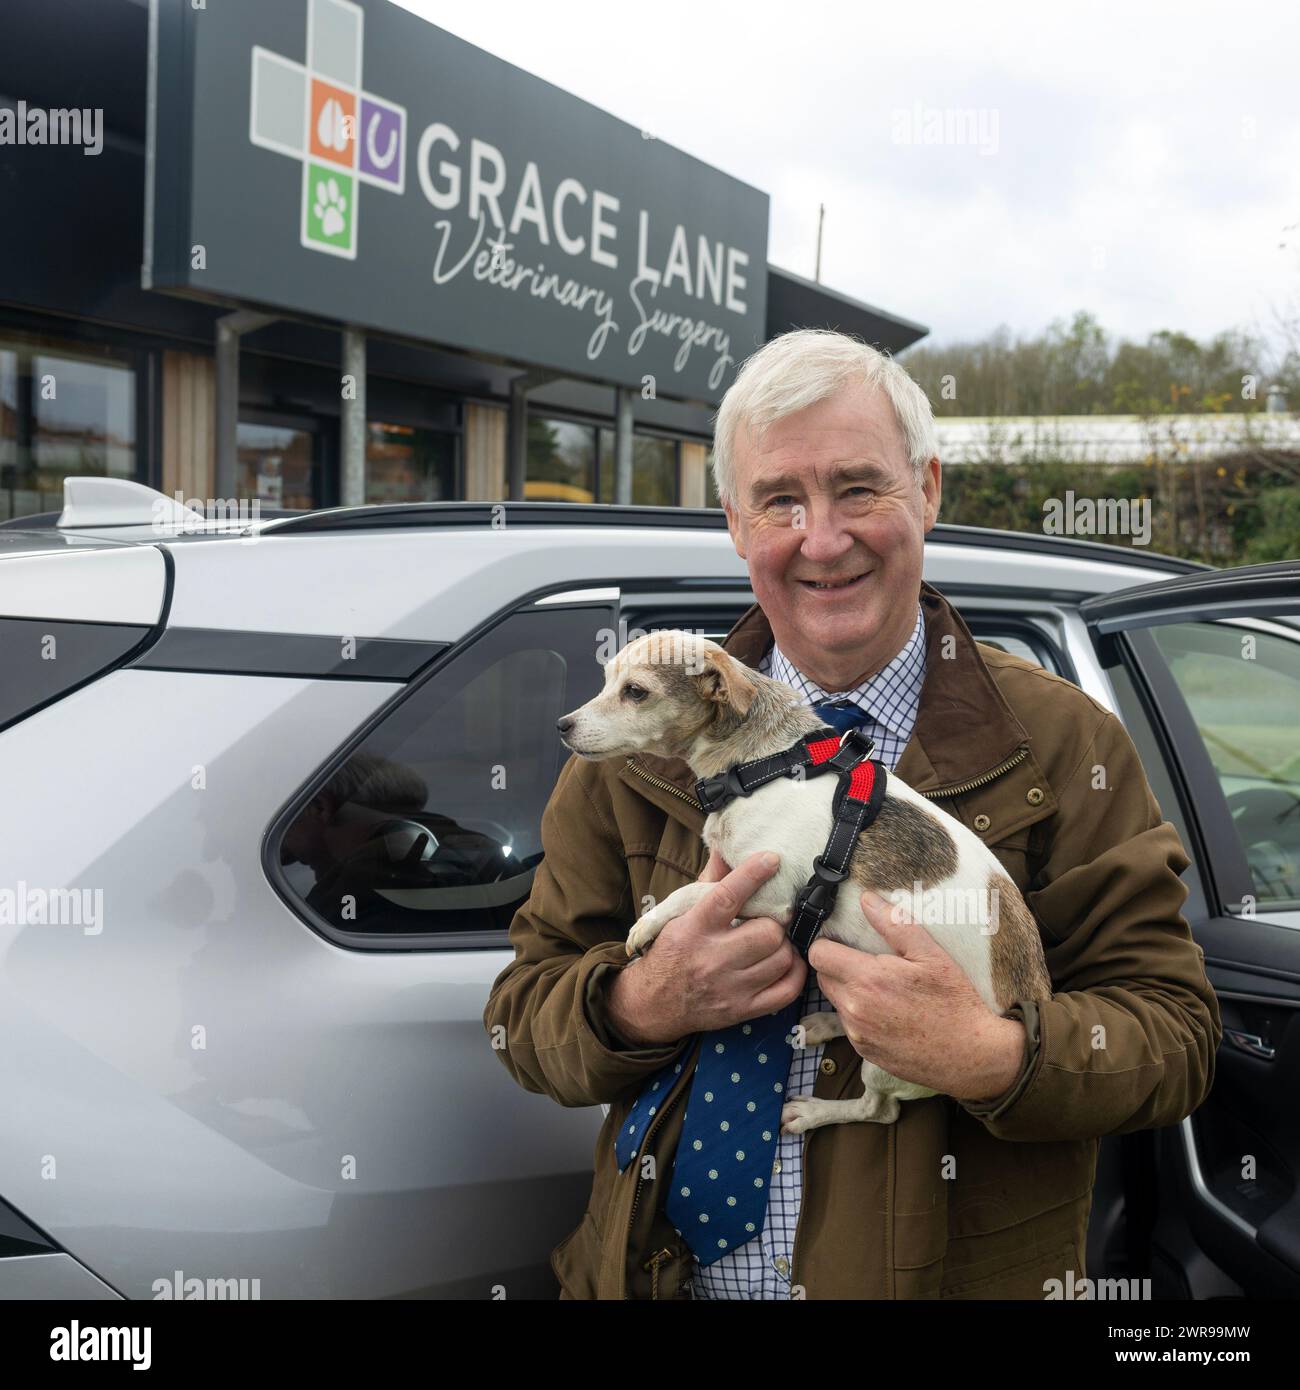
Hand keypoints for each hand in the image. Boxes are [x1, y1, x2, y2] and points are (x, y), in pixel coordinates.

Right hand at [607, 851, 806, 1044]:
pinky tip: (784, 962)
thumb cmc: (672, 950)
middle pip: (766, 932)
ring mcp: (729, 988)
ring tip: (773, 942)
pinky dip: (794, 972)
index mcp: (693, 928)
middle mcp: (711, 958)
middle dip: (773, 922)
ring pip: (781, 959)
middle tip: (768, 921)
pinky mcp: (743, 1010)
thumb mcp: (680, 915)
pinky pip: (787, 989)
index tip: (772, 859)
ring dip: (784, 946)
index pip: (726, 897)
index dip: (752, 875)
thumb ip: (709, 883)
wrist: (654, 1003)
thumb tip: (726, 849)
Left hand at [808, 890, 1026, 1102]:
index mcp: (868, 980)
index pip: (819, 954)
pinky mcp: (865, 1052)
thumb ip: (895, 924)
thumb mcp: (931, 955)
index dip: (829, 944)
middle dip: (839, 966)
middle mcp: (855, 1009)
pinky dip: (861, 1016)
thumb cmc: (955, 1002)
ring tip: (883, 990)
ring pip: (836, 1001)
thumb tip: (866, 899)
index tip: (846, 942)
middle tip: (869, 963)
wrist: (972, 1056)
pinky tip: (889, 1013)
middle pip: (823, 977)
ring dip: (849, 992)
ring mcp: (858, 1034)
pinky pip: (850, 1026)